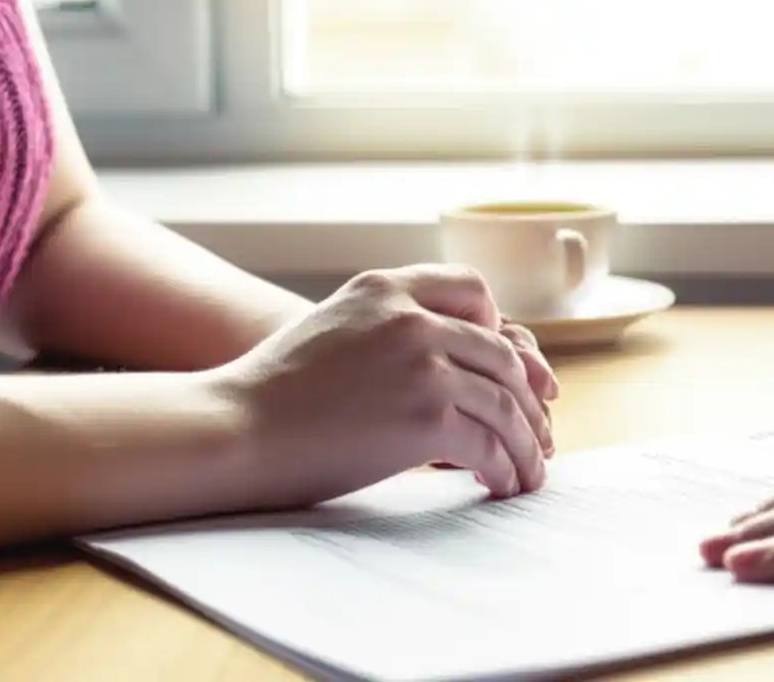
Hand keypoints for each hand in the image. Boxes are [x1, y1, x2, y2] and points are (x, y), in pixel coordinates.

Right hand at [217, 265, 551, 508]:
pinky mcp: (428, 416)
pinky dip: (505, 468)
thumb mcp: (331, 326)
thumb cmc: (272, 392)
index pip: (471, 290)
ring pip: (504, 404)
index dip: (499, 328)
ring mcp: (424, 365)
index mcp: (386, 287)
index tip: (511, 366)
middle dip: (526, 398)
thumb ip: (383, 327)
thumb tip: (435, 359)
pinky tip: (501, 485)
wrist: (235, 428)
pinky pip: (490, 444)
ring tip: (528, 472)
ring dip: (524, 444)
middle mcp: (412, 318)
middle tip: (538, 431)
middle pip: (500, 354)